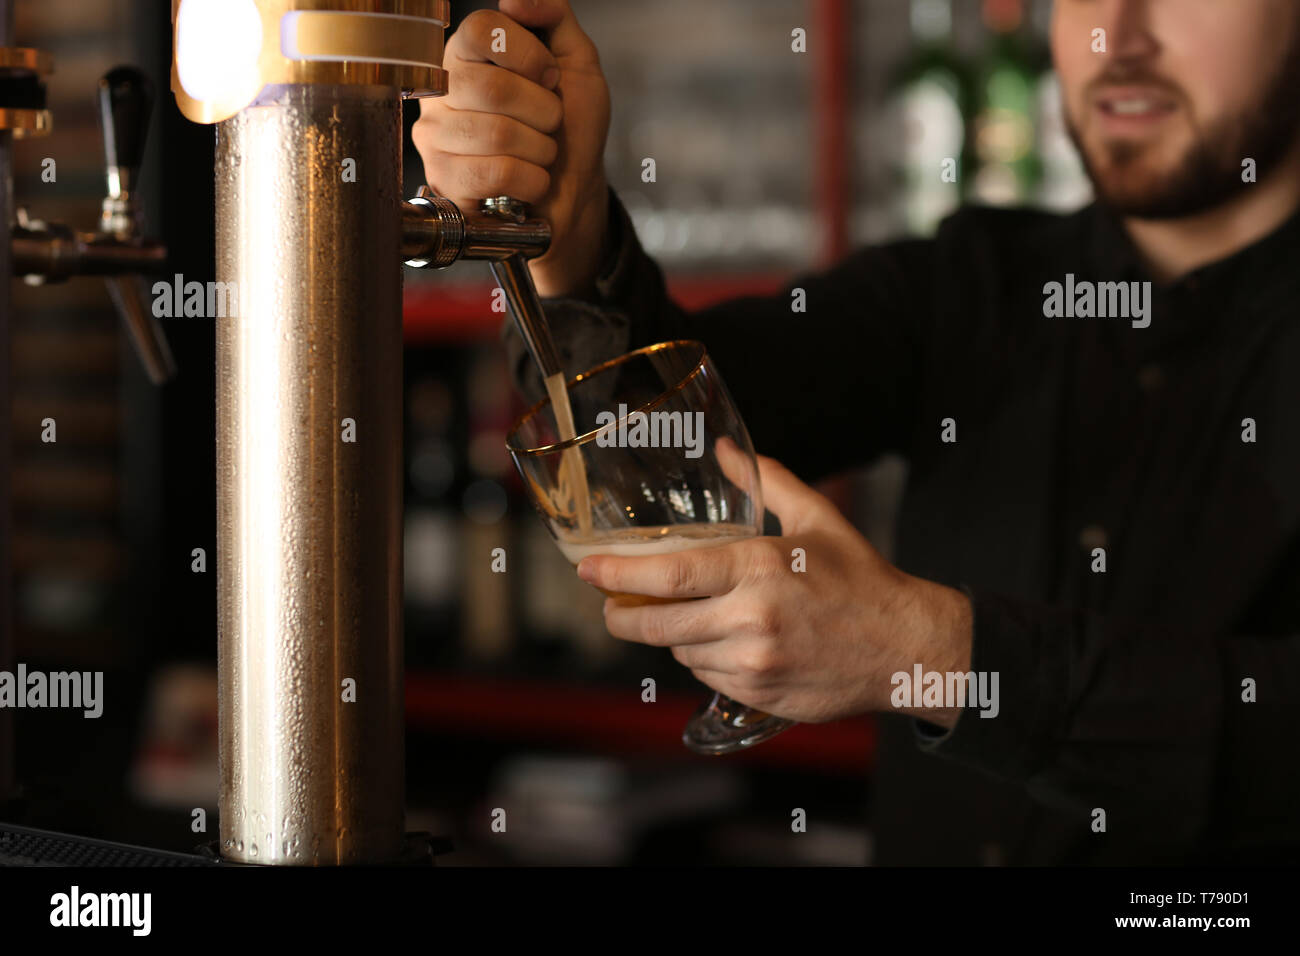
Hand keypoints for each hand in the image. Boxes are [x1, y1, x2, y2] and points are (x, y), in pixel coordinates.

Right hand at [412, 0, 611, 297]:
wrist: (575, 191)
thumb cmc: (572, 129)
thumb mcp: (576, 62)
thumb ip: (553, 16)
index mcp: (466, 55)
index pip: (480, 29)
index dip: (528, 55)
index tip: (550, 77)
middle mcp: (441, 92)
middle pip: (490, 86)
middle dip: (543, 110)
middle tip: (550, 124)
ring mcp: (435, 137)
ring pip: (497, 134)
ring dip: (541, 149)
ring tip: (540, 153)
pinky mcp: (444, 181)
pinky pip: (494, 173)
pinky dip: (531, 180)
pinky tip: (531, 181)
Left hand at [576, 455, 974, 726]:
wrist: (905, 647)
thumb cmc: (861, 579)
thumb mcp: (816, 519)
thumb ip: (766, 481)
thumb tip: (725, 450)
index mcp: (758, 568)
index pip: (668, 575)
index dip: (618, 575)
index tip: (588, 571)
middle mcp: (750, 618)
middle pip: (658, 623)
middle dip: (623, 616)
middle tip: (611, 606)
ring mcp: (754, 663)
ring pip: (681, 652)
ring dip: (673, 636)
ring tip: (686, 617)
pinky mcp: (760, 694)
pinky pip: (707, 677)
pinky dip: (703, 660)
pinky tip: (722, 643)